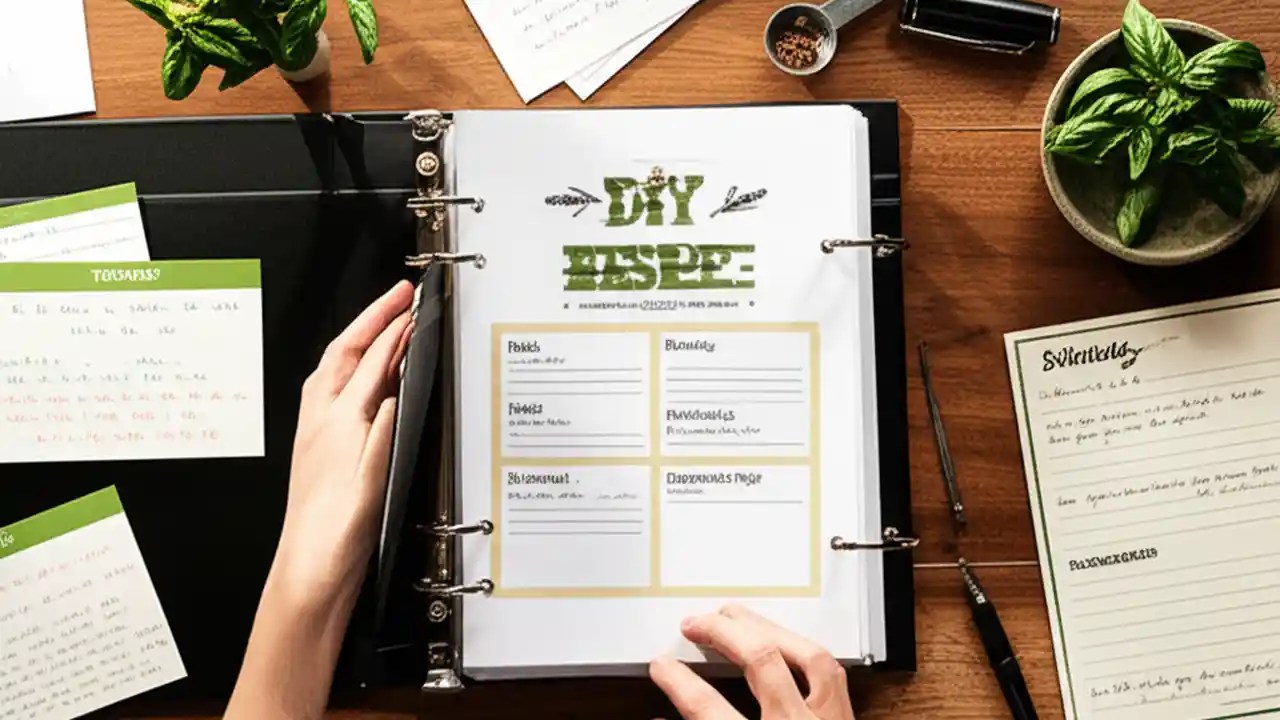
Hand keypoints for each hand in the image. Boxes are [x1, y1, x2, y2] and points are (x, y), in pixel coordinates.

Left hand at [225, 281, 414, 719]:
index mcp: (337, 419)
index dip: (393, 328)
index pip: (372, 359)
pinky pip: (336, 390)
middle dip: (373, 317)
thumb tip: (396, 383)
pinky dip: (353, 368)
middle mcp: (322, 418)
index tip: (413, 304)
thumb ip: (386, 424)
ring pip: (337, 368)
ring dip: (359, 338)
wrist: (310, 568)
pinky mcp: (320, 447)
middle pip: (347, 351)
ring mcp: (317, 430)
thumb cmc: (337, 531)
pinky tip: (364, 377)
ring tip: (381, 321)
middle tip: (398, 294)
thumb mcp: (373, 474)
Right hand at [650, 605, 854, 719]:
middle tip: (698, 622)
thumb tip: (659, 718)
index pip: (710, 709)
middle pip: (764, 663)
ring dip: (771, 630)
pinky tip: (790, 644)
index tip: (663, 665)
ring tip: (741, 618)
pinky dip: (808, 652)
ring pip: (810, 660)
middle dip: (726, 634)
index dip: (681, 682)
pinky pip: (834, 675)